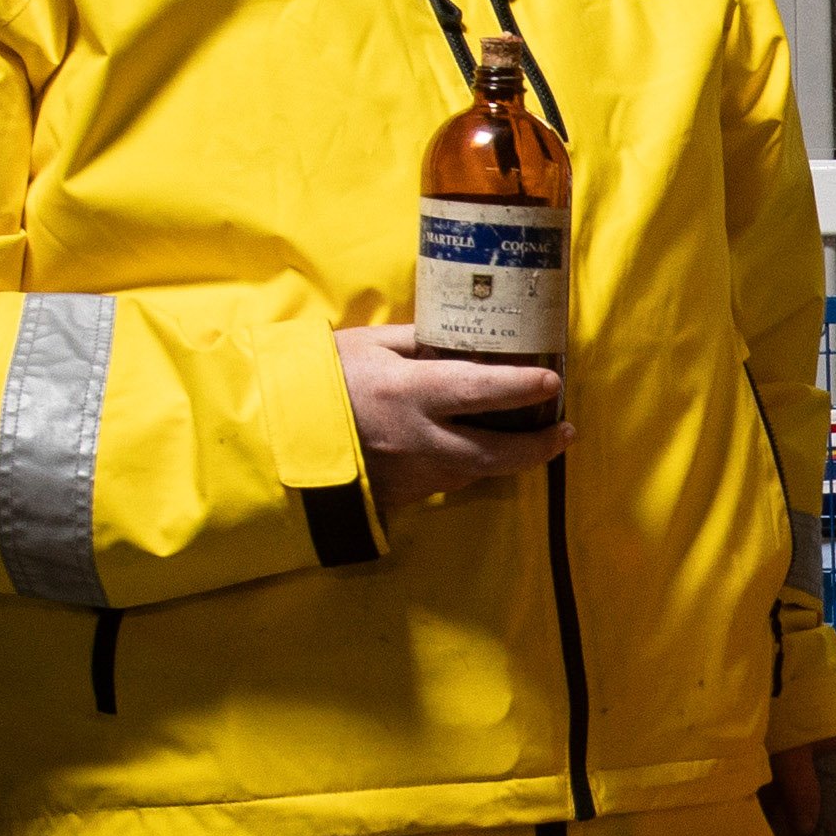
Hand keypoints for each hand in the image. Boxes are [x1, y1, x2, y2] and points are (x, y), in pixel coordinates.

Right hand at [334, 324, 569, 503]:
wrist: (271, 436)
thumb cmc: (320, 377)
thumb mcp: (369, 344)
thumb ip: (421, 342)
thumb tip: (465, 339)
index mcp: (408, 392)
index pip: (481, 390)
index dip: (523, 387)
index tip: (553, 381)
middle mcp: (416, 439)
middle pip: (495, 452)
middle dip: (538, 446)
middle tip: (565, 432)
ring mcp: (407, 474)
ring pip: (472, 471)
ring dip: (503, 458)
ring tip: (528, 438)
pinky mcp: (396, 496)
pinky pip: (442, 482)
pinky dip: (463, 466)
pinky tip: (471, 450)